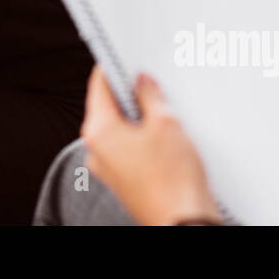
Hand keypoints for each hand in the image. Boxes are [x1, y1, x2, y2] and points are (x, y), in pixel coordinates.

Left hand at [80, 65, 220, 225]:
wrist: (182, 222)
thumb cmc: (172, 182)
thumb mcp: (166, 123)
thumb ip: (150, 95)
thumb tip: (142, 82)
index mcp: (98, 131)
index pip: (98, 85)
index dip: (114, 66)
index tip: (125, 56)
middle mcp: (97, 150)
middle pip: (108, 107)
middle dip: (130, 94)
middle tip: (153, 85)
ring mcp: (109, 167)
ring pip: (120, 128)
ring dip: (139, 118)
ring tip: (165, 116)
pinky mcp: (124, 179)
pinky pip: (128, 148)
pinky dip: (142, 139)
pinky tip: (165, 140)